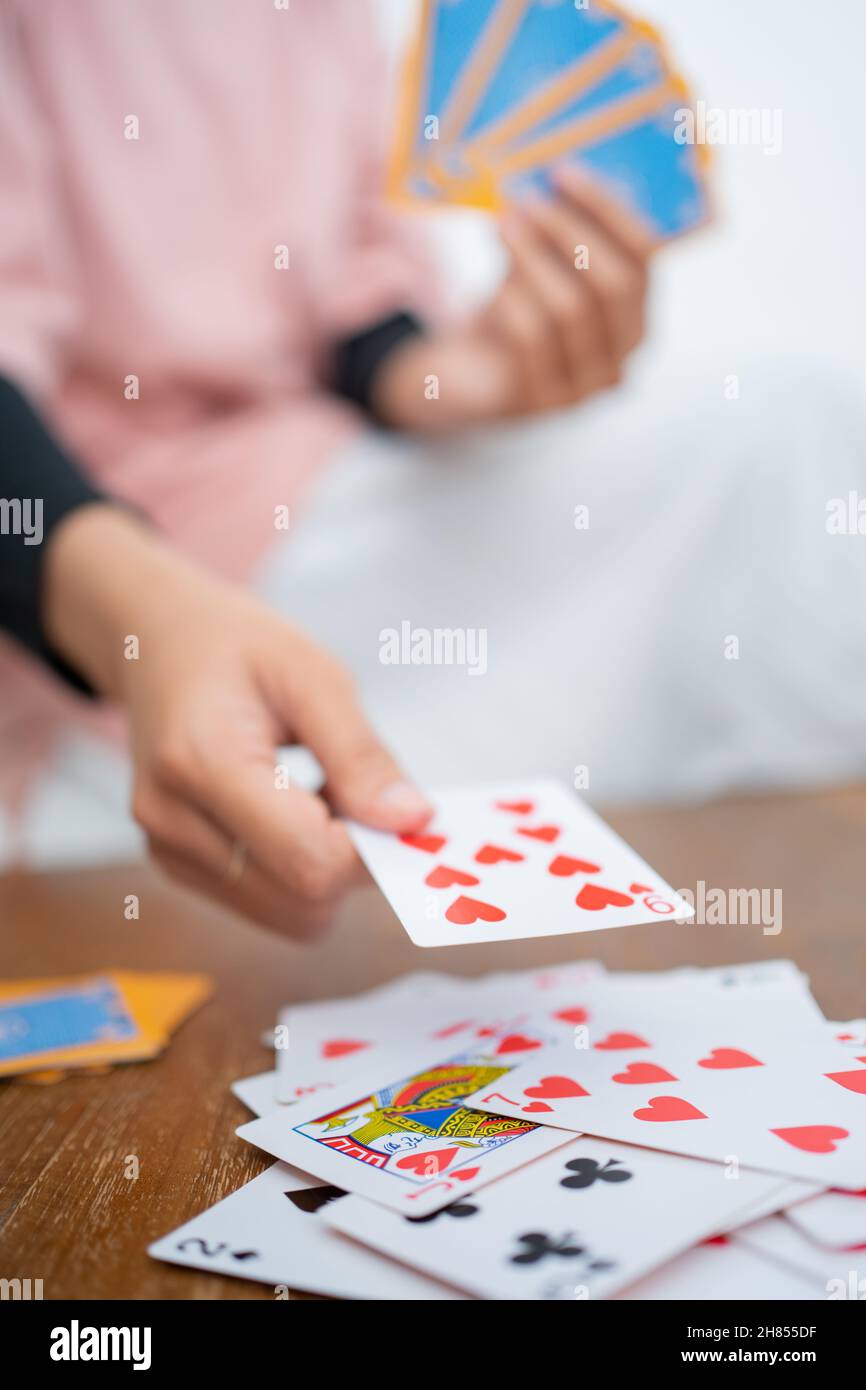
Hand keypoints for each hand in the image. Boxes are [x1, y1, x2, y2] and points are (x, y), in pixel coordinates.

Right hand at [42, 506, 431, 935]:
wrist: (157, 643)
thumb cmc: (237, 648)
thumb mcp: (312, 674)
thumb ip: (361, 753)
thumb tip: (413, 820)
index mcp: (201, 761)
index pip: (309, 858)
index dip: (374, 848)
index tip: (405, 810)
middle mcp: (172, 821)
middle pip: (302, 898)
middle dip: (356, 861)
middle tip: (365, 794)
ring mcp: (167, 851)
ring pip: (290, 915)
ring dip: (329, 869)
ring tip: (325, 796)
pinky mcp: (177, 867)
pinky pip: (269, 904)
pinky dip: (300, 872)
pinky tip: (296, 811)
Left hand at [374, 165, 653, 431]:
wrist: (470, 376)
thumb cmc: (517, 310)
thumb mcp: (541, 266)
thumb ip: (555, 232)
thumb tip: (547, 178)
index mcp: (637, 313)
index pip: (644, 257)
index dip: (608, 211)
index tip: (565, 172)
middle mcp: (624, 354)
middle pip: (613, 285)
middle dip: (570, 233)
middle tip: (528, 200)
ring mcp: (587, 385)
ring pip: (571, 310)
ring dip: (534, 259)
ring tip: (503, 226)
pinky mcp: (544, 401)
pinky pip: (533, 341)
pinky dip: (513, 301)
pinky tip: (494, 284)